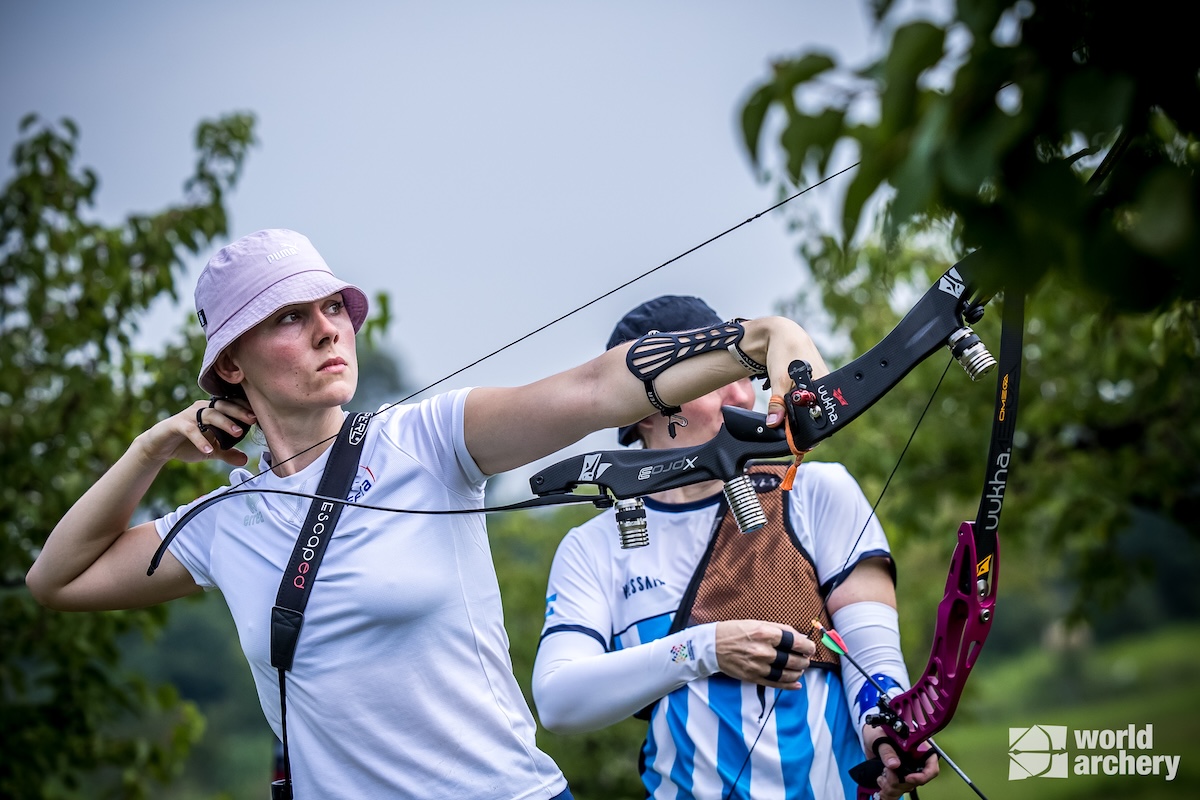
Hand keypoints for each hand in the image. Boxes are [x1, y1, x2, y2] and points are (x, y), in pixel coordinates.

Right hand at [135, 399, 254, 466]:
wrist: (160, 447)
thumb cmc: (187, 443)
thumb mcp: (211, 450)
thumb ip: (227, 453)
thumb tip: (245, 460)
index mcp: (212, 410)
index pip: (231, 405)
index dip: (244, 409)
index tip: (260, 416)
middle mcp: (201, 408)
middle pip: (223, 406)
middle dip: (239, 412)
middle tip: (253, 420)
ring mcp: (188, 415)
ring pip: (209, 414)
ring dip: (224, 423)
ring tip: (237, 434)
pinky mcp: (176, 424)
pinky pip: (190, 430)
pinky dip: (200, 439)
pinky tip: (209, 450)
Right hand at [714, 620, 813, 687]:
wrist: (713, 645)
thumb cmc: (736, 631)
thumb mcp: (758, 623)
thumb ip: (780, 629)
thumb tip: (800, 637)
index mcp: (765, 633)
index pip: (795, 642)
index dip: (807, 646)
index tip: (810, 648)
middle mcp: (763, 651)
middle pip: (794, 660)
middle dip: (804, 660)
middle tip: (805, 659)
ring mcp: (758, 666)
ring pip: (787, 674)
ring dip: (798, 673)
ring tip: (800, 669)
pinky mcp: (753, 677)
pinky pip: (776, 684)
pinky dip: (789, 685)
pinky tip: (796, 684)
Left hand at [864, 727, 939, 799]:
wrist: (868, 738)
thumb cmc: (877, 732)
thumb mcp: (880, 736)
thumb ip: (887, 750)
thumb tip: (894, 764)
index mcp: (918, 748)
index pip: (931, 767)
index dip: (923, 776)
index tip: (908, 778)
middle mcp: (916, 761)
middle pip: (918, 781)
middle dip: (901, 782)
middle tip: (887, 772)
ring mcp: (907, 770)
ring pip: (906, 787)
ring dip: (892, 786)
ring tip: (882, 775)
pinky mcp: (898, 778)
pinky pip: (897, 791)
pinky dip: (888, 791)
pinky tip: (881, 781)